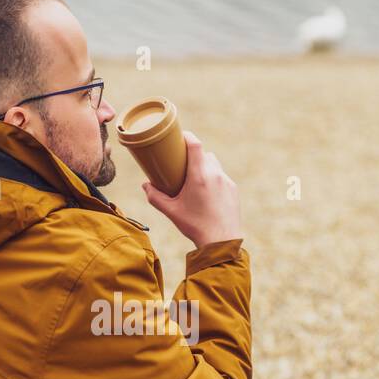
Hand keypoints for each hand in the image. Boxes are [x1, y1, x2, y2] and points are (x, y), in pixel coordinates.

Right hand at [141, 131, 242, 249]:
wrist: (221, 241)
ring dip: (204, 166)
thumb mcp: (171, 212)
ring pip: (214, 164)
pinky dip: (212, 179)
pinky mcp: (233, 189)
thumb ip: (156, 197)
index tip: (179, 136)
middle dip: (193, 154)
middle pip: (203, 154)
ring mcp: (226, 181)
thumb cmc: (195, 226)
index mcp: (199, 175)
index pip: (195, 144)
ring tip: (193, 178)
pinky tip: (206, 192)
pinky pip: (221, 177)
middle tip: (181, 163)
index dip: (187, 136)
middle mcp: (215, 174)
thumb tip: (145, 186)